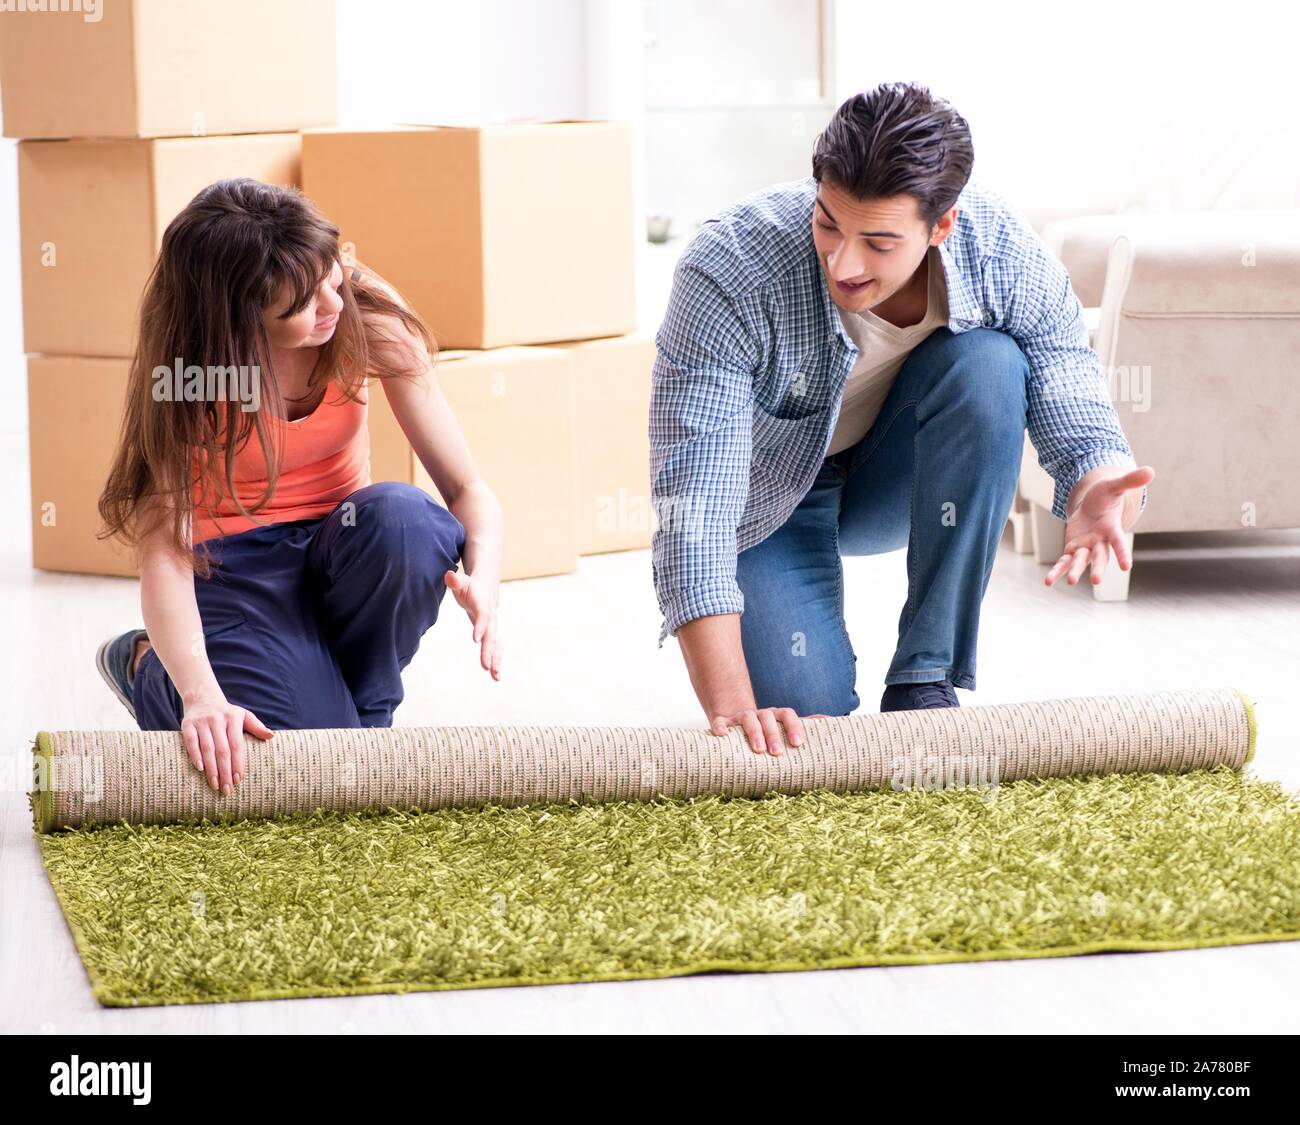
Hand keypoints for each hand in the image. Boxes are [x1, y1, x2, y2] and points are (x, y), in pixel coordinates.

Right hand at [180, 694, 273, 793]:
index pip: (236, 745)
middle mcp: (218, 719)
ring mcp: (202, 722)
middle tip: (227, 789)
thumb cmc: (227, 713)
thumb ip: (257, 726)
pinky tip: (199, 768)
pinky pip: (191, 742)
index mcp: (234, 718)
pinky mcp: (188, 724)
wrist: (202, 698)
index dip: (237, 763)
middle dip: (225, 771)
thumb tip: (272, 736)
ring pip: (207, 748)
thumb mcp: (244, 716)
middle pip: (222, 750)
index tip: (239, 780)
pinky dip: (195, 755)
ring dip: (211, 769)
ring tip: (215, 785)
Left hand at [445, 568, 501, 679]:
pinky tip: (495, 677)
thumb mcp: (461, 581)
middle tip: (486, 666)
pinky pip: (495, 649)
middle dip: (488, 651)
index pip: (483, 616)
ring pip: (496, 645)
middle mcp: (491, 618)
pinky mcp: (491, 636)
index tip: (475, 639)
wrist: (484, 589)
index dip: (480, 627)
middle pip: (491, 635)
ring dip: (496, 660)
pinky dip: (496, 662)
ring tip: (495, 676)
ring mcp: (492, 628)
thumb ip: (455, 580)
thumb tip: (449, 575)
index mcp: (483, 604)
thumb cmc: (469, 587)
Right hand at [709, 707, 804, 755]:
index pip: (788, 715)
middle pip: (768, 718)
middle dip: (773, 735)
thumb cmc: (768, 731)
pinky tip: (721, 735)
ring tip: (758, 750)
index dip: (794, 728)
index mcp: (777, 715)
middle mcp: (760, 714)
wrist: (738, 722)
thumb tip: (831, 721)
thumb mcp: (786, 728)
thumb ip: (806, 725)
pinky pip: (720, 722)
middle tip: (777, 753)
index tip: (798, 744)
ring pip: (748, 719)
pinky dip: (721, 727)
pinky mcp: (724, 722)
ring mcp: (741, 717)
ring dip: (753, 732)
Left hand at [1046, 465, 1153, 587]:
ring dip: (1076, 571)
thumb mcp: (1113, 486)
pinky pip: (1065, 562)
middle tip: (1097, 581)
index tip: (1127, 567)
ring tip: (1071, 582)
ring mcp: (1086, 547)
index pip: (1119, 542)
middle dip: (1099, 568)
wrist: (1092, 506)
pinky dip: (1058, 571)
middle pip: (1100, 557)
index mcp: (1111, 529)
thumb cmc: (1105, 496)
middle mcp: (1100, 542)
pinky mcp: (1073, 549)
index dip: (1123, 553)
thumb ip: (1129, 481)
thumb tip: (1150, 471)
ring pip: (1081, 562)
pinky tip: (1049, 582)